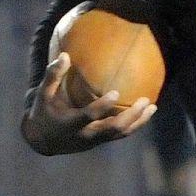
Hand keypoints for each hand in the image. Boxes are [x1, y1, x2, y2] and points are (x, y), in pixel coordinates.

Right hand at [21, 52, 156, 155]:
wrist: (44, 140)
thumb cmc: (44, 111)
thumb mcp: (43, 94)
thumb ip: (52, 75)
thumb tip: (64, 54)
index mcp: (70, 123)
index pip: (89, 116)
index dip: (102, 106)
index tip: (116, 92)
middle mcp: (85, 134)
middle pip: (112, 128)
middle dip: (130, 116)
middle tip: (145, 100)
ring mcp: (95, 139)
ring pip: (120, 133)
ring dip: (138, 121)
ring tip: (152, 106)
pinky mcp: (101, 140)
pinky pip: (121, 134)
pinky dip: (135, 124)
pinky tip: (147, 112)